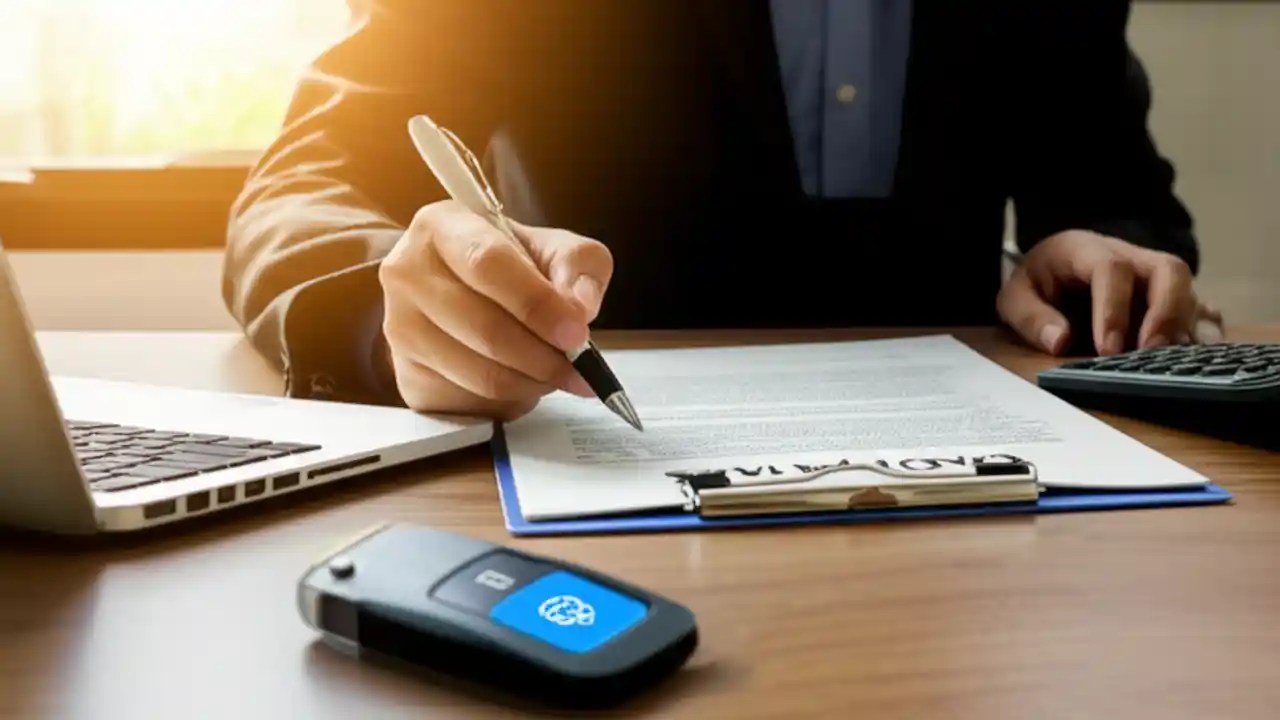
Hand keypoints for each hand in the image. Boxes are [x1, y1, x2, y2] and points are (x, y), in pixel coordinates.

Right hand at [378, 200, 611, 418]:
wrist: (463, 292)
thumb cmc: (511, 266)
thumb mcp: (554, 249)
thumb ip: (577, 266)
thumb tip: (579, 308)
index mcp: (442, 227)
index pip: (488, 264)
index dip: (537, 304)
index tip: (576, 332)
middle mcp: (407, 273)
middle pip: (484, 328)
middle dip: (544, 355)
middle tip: (580, 366)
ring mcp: (399, 328)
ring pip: (480, 373)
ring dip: (533, 381)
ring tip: (559, 372)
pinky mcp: (408, 375)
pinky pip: (471, 399)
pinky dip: (511, 399)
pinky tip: (527, 381)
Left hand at [997, 230, 1224, 355]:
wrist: (1054, 269)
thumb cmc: (1038, 283)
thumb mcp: (1016, 297)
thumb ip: (1031, 317)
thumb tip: (1059, 341)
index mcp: (1087, 250)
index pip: (1112, 269)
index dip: (1114, 308)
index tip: (1108, 348)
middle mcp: (1131, 257)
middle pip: (1169, 269)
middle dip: (1166, 312)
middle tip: (1152, 352)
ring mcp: (1155, 277)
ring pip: (1190, 291)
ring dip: (1186, 328)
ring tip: (1173, 363)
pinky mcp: (1171, 298)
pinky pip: (1203, 310)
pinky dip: (1203, 335)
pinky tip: (1194, 362)